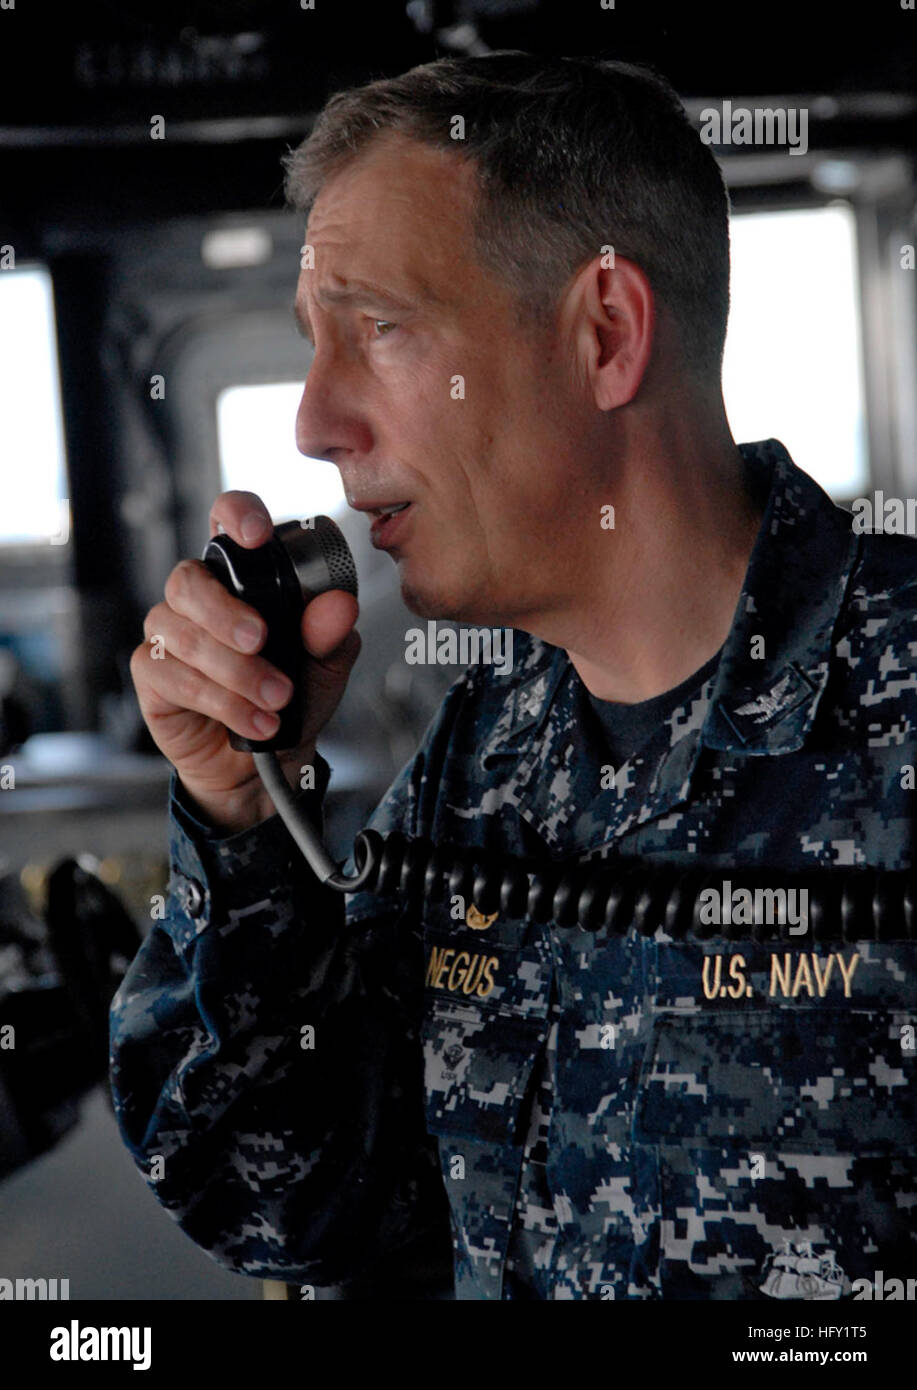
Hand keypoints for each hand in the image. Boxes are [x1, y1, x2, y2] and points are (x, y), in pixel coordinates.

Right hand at [130, 491, 359, 832]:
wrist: (263, 763)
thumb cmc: (289, 699)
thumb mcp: (324, 666)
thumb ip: (330, 634)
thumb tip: (339, 606)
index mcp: (240, 576)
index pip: (225, 521)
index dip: (235, 515)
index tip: (256, 535)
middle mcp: (197, 597)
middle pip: (189, 581)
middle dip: (227, 614)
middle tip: (263, 642)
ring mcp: (167, 633)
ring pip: (184, 635)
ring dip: (236, 672)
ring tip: (277, 699)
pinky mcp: (150, 672)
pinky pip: (174, 677)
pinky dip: (222, 702)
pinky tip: (254, 720)